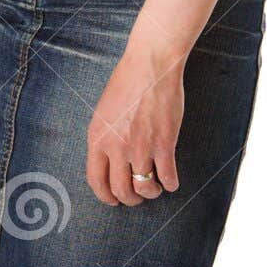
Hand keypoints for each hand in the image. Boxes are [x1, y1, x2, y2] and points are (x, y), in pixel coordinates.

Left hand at [85, 47, 184, 205]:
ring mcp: (140, 147)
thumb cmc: (127, 83)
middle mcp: (116, 146)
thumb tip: (108, 164)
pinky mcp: (164, 144)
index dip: (106, 196)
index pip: (96, 181)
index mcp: (97, 138)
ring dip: (151, 192)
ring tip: (154, 187)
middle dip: (130, 199)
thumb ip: (104, 138)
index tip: (114, 200)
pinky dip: (170, 183)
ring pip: (144, 188)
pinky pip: (167, 177)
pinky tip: (170, 180)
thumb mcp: (103, 112)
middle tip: (137, 197)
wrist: (150, 66)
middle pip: (121, 190)